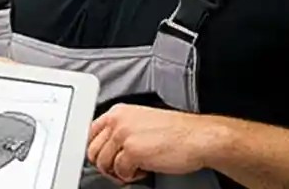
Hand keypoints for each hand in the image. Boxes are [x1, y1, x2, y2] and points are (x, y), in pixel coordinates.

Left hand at [88, 104, 221, 182]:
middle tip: (121, 168)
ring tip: (135, 168)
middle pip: (93, 150)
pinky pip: (120, 172)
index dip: (97, 150)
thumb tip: (107, 148)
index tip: (105, 158)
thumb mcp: (142, 122)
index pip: (90, 132)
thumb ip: (122, 130)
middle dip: (106, 164)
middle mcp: (118, 121)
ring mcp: (123, 135)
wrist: (198, 138)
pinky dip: (131, 176)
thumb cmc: (176, 132)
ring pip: (103, 163)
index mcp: (118, 112)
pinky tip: (144, 170)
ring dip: (118, 171)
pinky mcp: (132, 151)